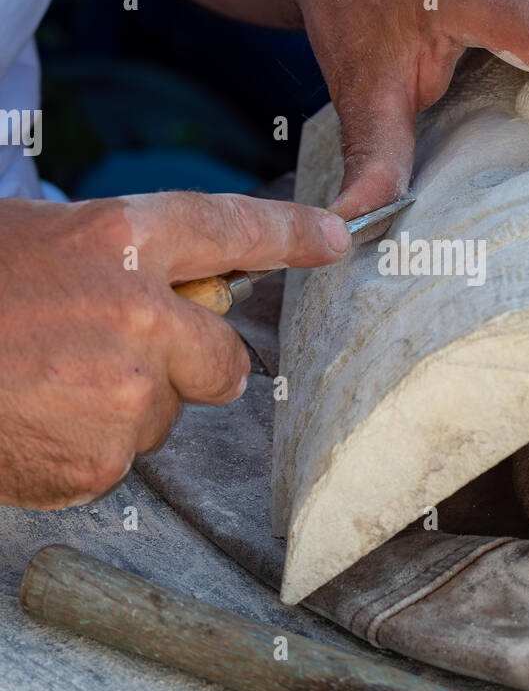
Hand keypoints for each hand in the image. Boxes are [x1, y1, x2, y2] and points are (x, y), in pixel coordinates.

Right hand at [0, 193, 349, 508]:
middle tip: (123, 353)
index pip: (232, 229)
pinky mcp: (99, 461)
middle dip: (192, 362)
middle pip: (225, 358)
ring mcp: (123, 396)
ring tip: (42, 383)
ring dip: (124, 407)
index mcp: (117, 240)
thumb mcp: (36, 239)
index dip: (290, 235)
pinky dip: (84, 449)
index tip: (335, 239)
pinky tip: (30, 420)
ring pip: (166, 414)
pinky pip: (120, 458)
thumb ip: (119, 258)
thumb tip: (184, 289)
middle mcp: (138, 315)